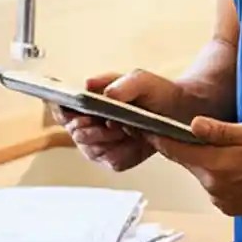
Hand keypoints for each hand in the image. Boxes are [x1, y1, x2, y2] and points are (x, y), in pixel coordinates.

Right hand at [50, 69, 182, 171]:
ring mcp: (101, 145)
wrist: (179, 110)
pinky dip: (126, 152)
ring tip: (125, 129)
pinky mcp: (117, 159)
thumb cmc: (155, 91)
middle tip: (110, 123)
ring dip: (111, 141)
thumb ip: (118, 82)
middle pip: (76, 134)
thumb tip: (89, 85)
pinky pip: (114, 161)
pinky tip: (136, 142)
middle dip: (93, 130)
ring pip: (93, 151)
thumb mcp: (141, 79)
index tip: (79, 114)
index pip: (61, 110)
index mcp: (87, 103)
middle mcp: (89, 125)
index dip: (63, 113)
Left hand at [147, 117, 241, 215]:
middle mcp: (214, 186)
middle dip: (188, 147)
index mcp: (216, 164)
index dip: (160, 136)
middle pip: (189, 162)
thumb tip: (193, 124)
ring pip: (203, 175)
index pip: (176, 150)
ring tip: (231, 151)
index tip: (147, 126)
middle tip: (198, 133)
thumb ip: (220, 130)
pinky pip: (215, 187)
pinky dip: (219, 176)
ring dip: (207, 163)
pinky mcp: (230, 208)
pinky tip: (240, 168)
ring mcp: (222, 200)